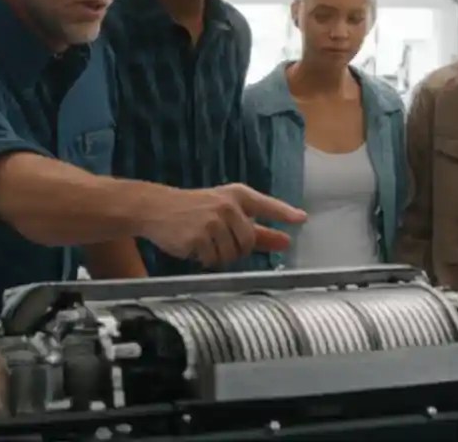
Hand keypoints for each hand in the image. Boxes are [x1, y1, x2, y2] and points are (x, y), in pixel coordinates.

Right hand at [142, 184, 306, 267]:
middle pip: (248, 242)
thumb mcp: (224, 211)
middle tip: (219, 241)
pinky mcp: (198, 236)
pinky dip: (205, 259)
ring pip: (231, 255)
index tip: (301, 219)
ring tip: (204, 241)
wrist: (156, 208)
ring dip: (219, 256)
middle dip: (237, 249)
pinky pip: (213, 261)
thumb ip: (257, 229)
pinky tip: (193, 247)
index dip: (284, 213)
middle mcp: (227, 206)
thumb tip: (286, 241)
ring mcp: (212, 221)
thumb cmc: (193, 210)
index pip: (265, 205)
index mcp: (236, 196)